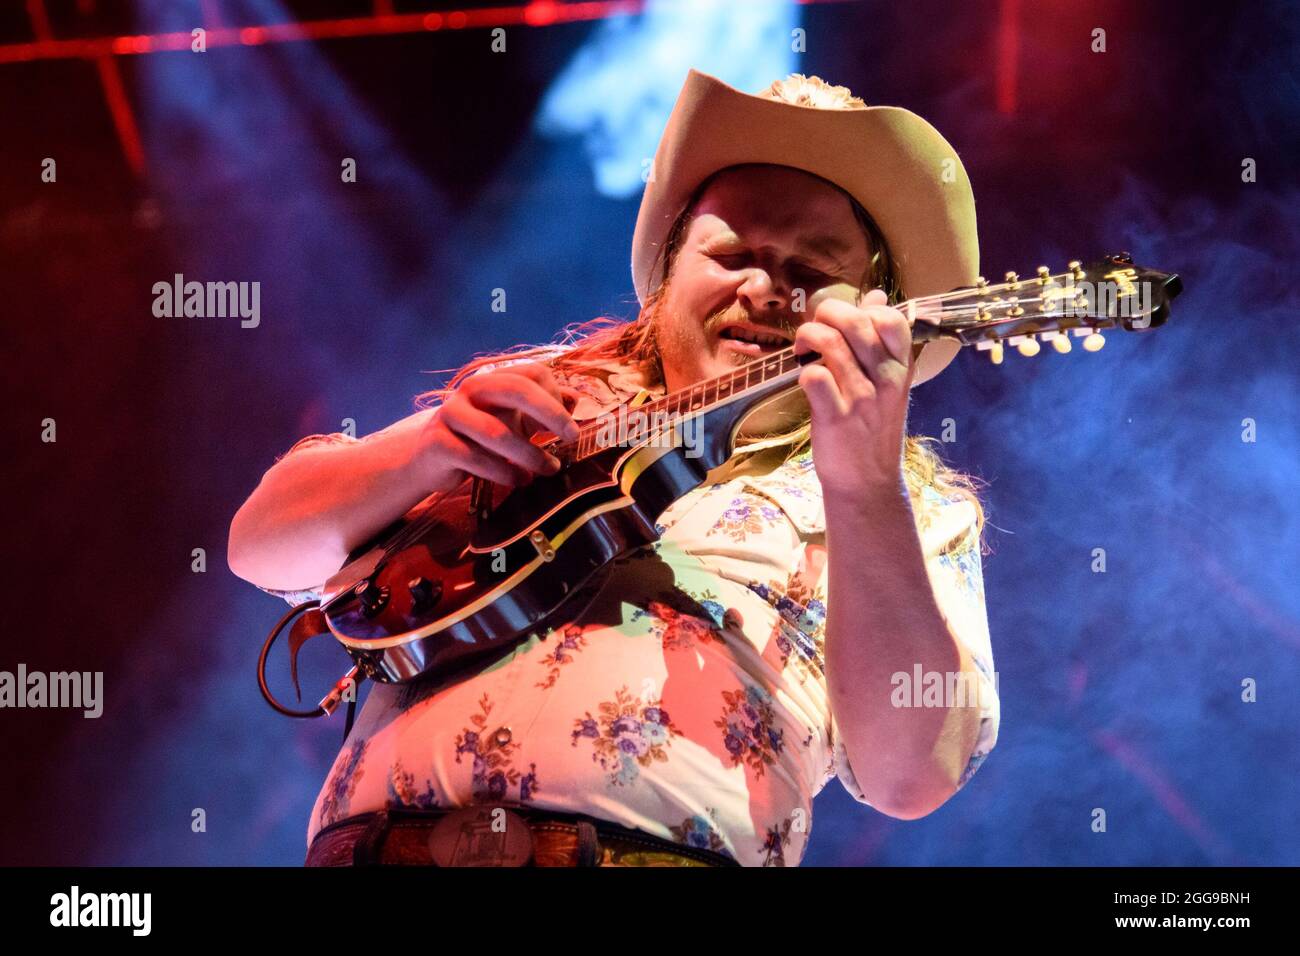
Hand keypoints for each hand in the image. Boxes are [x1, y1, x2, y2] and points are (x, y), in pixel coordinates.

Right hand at [416, 362, 580, 489]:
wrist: (430, 456)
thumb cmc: (481, 437)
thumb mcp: (515, 419)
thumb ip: (544, 409)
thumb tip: (577, 400)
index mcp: (493, 378)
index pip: (533, 372)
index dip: (556, 396)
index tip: (567, 426)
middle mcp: (471, 390)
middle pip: (516, 389)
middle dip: (551, 413)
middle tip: (572, 437)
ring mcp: (451, 414)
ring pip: (497, 432)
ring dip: (530, 455)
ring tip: (549, 470)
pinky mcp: (438, 443)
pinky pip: (477, 460)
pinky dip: (504, 473)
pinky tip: (519, 480)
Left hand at [794, 288, 916, 499]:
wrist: (867, 481)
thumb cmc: (873, 428)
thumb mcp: (889, 382)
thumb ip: (882, 340)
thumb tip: (875, 296)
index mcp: (901, 367)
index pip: (891, 318)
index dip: (862, 309)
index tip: (846, 323)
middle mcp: (885, 379)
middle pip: (855, 322)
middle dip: (826, 314)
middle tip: (815, 329)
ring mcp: (861, 398)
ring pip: (831, 344)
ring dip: (808, 337)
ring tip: (804, 349)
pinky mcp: (835, 417)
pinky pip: (814, 376)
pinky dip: (803, 371)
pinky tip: (804, 378)